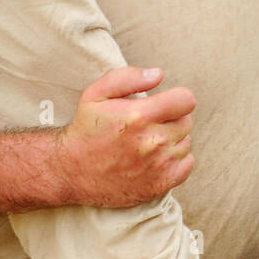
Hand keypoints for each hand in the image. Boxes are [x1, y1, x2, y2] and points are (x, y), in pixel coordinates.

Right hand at [57, 66, 195, 208]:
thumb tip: (158, 74)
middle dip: (171, 118)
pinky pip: (187, 165)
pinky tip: (157, 157)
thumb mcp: (97, 93)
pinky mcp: (161, 184)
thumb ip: (128, 77)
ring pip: (186, 143)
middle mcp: (153, 142)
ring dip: (172, 140)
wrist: (72, 170)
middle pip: (186, 121)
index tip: (164, 103)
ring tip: (148, 141)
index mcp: (140, 116)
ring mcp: (158, 165)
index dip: (176, 98)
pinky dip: (176, 160)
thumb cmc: (87, 128)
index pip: (186, 100)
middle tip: (149, 123)